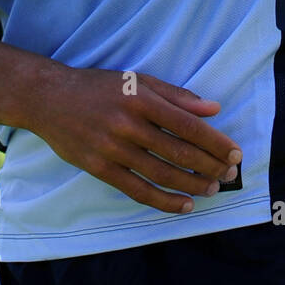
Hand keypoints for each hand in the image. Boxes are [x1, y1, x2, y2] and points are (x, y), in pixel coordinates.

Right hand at [25, 65, 240, 213]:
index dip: (215, 142)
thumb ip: (176, 95)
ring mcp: (112, 148)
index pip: (187, 124)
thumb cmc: (97, 87)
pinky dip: (165, 200)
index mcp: (140, 98)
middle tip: (229, 174)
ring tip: (212, 189)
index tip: (235, 153)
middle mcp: (128, 123)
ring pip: (162, 174)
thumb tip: (213, 109)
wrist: (49, 99)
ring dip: (193, 185)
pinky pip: (138, 190)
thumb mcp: (137, 80)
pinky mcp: (100, 168)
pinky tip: (185, 204)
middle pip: (179, 152)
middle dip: (210, 166)